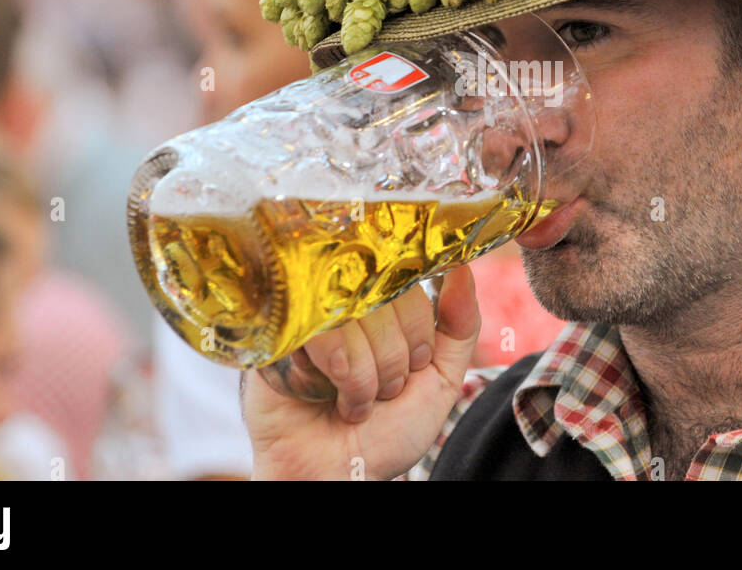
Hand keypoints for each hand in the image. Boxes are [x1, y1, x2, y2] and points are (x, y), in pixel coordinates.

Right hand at [241, 264, 479, 480]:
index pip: (412, 285)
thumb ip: (461, 325)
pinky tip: (328, 395)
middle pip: (384, 298)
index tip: (411, 368)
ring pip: (355, 318)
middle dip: (394, 359)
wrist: (334, 474)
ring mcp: (310, 313)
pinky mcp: (278, 330)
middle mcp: (345, 302)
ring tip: (353, 399)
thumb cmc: (386, 433)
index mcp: (382, 304)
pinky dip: (339, 372)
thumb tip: (462, 266)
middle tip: (382, 390)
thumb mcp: (440, 379)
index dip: (418, 334)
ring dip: (364, 374)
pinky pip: (320, 330)